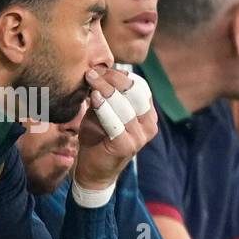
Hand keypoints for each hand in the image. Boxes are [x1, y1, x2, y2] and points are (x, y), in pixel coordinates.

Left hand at [74, 68, 158, 190]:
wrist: (93, 171)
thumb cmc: (98, 138)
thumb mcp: (104, 112)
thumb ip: (106, 96)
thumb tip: (98, 70)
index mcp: (148, 115)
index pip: (140, 87)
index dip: (121, 74)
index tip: (101, 67)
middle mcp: (149, 126)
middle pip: (135, 93)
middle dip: (113, 78)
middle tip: (93, 71)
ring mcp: (139, 137)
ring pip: (124, 105)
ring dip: (105, 89)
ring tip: (90, 79)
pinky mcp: (126, 146)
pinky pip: (115, 122)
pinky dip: (104, 107)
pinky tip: (94, 97)